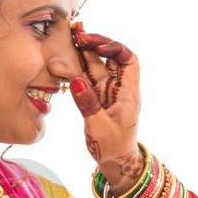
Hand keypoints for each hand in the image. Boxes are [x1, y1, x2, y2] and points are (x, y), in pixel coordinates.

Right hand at [69, 24, 144, 189]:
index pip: (129, 60)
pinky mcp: (95, 98)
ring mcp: (106, 93)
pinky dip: (78, 66)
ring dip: (85, 51)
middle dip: (96, 43)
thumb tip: (75, 80)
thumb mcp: (100, 127)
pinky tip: (68, 55)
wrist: (116, 163)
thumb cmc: (114, 148)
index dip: (115, 48)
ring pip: (96, 66)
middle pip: (110, 58)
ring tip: (71, 35)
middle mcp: (118, 89)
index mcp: (128, 94)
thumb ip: (87, 104)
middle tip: (78, 33)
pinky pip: (86, 78)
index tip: (98, 44)